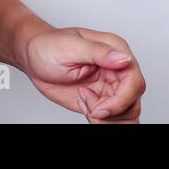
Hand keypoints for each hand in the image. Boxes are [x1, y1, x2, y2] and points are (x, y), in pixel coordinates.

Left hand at [22, 27, 144, 122]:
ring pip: (128, 113)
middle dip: (112, 112)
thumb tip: (124, 59)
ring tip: (84, 104)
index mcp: (115, 49)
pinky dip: (101, 122)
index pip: (134, 81)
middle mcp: (117, 68)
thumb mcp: (70, 46)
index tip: (100, 108)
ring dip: (107, 119)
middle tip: (88, 106)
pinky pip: (115, 119)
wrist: (33, 57)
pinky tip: (84, 106)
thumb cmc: (48, 46)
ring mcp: (111, 86)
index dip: (121, 100)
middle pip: (133, 101)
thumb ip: (99, 52)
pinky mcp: (102, 100)